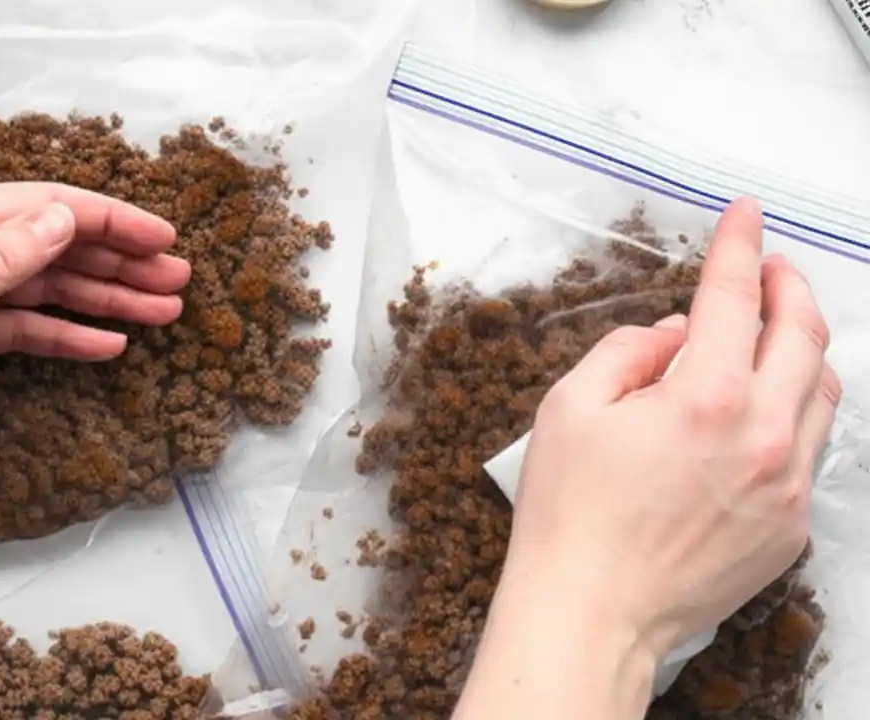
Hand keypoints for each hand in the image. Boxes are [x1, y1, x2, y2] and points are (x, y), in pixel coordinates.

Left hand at [0, 182, 188, 477]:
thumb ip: (0, 259)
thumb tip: (63, 216)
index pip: (45, 208)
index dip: (110, 219)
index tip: (164, 237)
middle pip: (52, 246)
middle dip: (118, 261)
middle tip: (177, 282)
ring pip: (43, 289)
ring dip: (101, 299)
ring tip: (159, 314)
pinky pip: (20, 327)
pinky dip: (62, 334)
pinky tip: (104, 345)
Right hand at [508, 197, 839, 662]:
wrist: (593, 613)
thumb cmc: (569, 515)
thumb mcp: (569, 408)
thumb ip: (627, 351)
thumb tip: (674, 335)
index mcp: (703, 397)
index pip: (734, 296)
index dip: (739, 245)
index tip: (746, 214)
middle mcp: (762, 435)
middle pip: (804, 334)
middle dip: (789, 286)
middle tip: (770, 267)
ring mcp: (785, 485)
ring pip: (824, 391)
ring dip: (804, 347)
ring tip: (774, 333)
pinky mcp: (789, 527)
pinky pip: (810, 449)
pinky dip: (794, 411)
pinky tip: (760, 412)